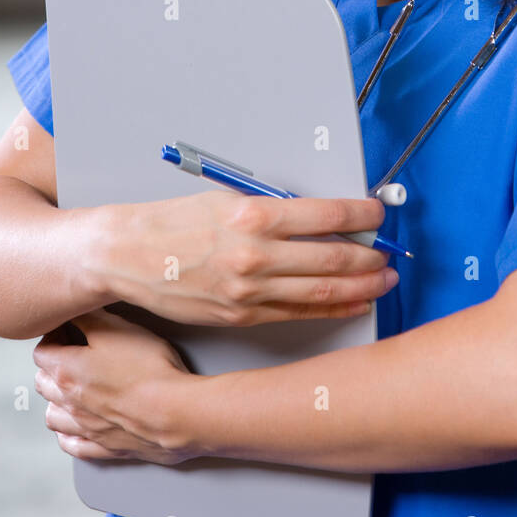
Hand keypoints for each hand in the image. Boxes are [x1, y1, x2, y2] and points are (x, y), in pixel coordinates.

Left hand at [33, 308, 200, 463]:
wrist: (173, 411)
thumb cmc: (148, 369)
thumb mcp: (118, 328)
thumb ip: (91, 318)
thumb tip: (76, 311)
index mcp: (68, 371)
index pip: (42, 352)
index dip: (54, 336)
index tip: (69, 329)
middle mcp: (70, 402)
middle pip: (44, 383)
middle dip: (52, 366)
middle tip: (71, 354)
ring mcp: (86, 427)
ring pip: (53, 416)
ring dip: (56, 401)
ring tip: (70, 390)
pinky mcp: (105, 446)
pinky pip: (74, 445)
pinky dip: (69, 435)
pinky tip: (76, 426)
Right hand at [89, 189, 397, 327]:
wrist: (127, 256)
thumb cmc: (173, 222)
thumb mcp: (226, 200)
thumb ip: (271, 210)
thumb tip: (316, 217)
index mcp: (253, 217)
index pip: (326, 216)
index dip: (361, 216)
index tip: (377, 214)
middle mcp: (255, 256)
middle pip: (332, 258)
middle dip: (370, 257)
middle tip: (389, 252)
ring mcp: (249, 291)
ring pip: (321, 292)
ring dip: (360, 286)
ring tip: (383, 281)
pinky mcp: (241, 316)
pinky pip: (297, 314)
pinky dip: (331, 309)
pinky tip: (350, 303)